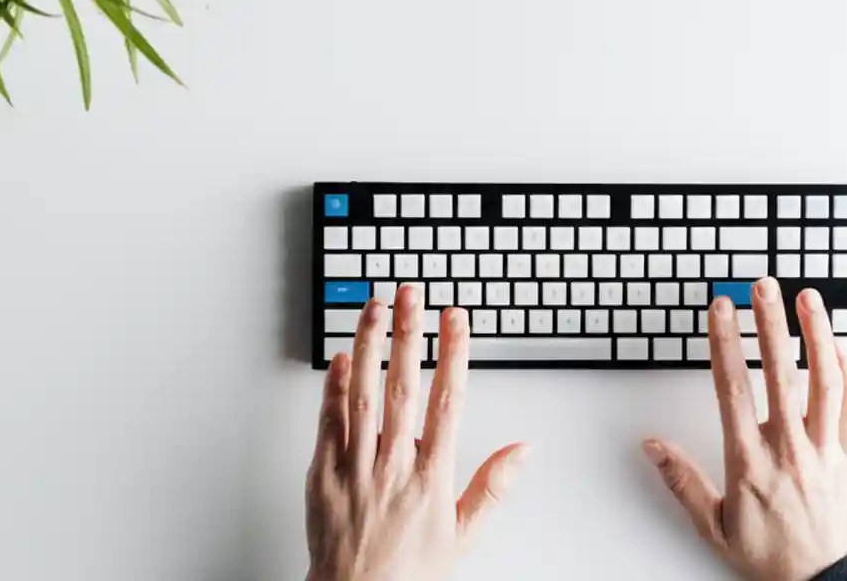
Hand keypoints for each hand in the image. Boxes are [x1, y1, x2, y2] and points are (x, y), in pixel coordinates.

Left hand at [305, 286, 527, 580]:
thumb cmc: (409, 574)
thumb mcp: (465, 535)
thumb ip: (493, 486)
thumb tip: (523, 450)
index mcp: (432, 477)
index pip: (448, 401)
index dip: (453, 354)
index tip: (456, 319)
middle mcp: (393, 465)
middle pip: (403, 385)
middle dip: (409, 333)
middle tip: (411, 293)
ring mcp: (354, 467)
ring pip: (362, 394)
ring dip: (369, 344)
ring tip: (374, 307)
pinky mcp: (322, 474)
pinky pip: (328, 420)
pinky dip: (334, 385)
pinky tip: (341, 356)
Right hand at [643, 277, 846, 580]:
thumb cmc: (771, 556)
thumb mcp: (714, 526)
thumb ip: (682, 481)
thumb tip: (653, 447)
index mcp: (749, 461)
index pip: (733, 388)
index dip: (725, 343)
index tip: (720, 309)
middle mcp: (788, 448)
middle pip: (779, 372)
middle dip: (770, 322)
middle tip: (763, 286)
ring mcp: (824, 450)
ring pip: (824, 380)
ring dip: (816, 334)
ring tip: (808, 299)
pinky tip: (839, 346)